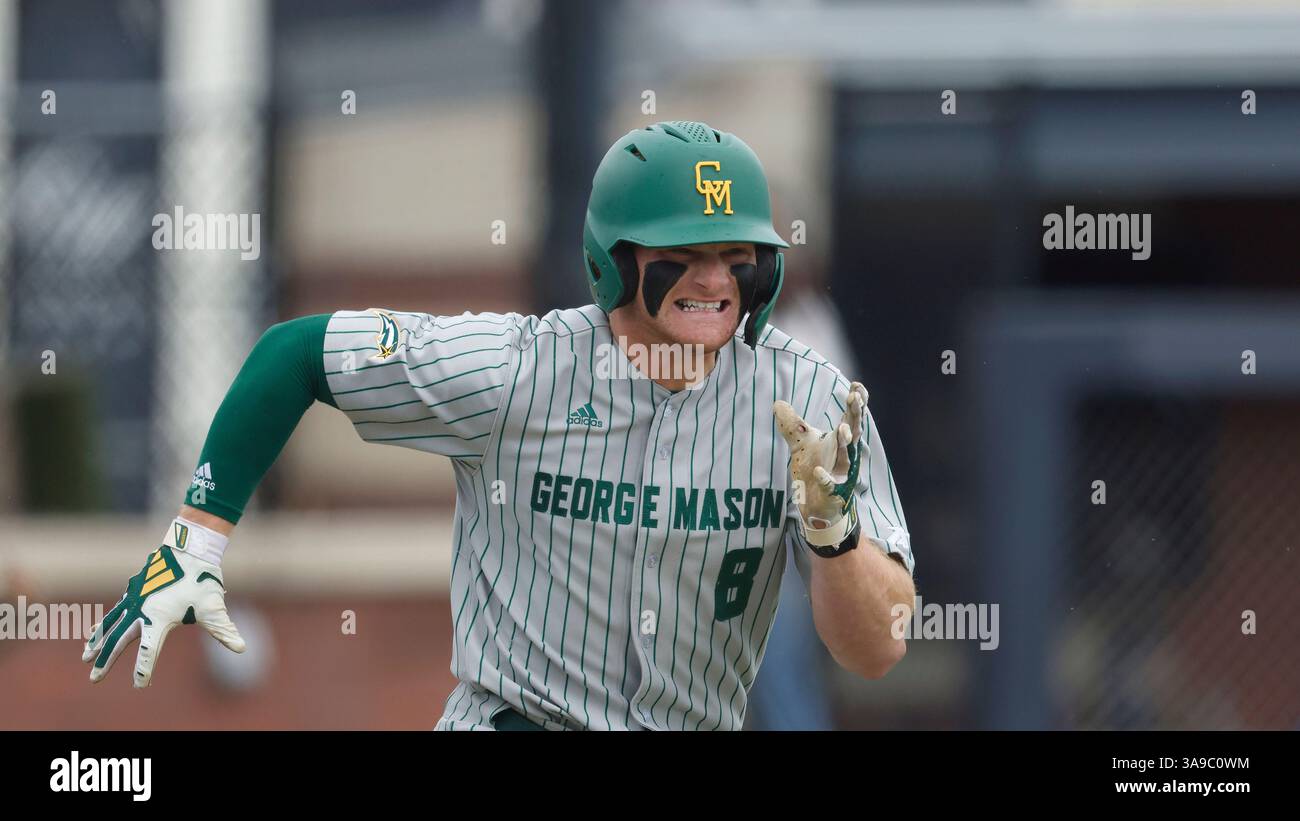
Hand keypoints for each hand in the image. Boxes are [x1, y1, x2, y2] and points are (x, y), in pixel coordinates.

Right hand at [82, 520, 244, 686]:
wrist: (189, 548)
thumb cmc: (202, 580)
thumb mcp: (214, 607)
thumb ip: (224, 630)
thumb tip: (242, 648)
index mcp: (160, 618)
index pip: (149, 650)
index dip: (144, 669)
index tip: (140, 685)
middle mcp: (143, 610)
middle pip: (119, 641)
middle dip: (107, 661)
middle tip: (94, 679)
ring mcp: (135, 599)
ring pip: (111, 625)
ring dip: (98, 642)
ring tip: (87, 656)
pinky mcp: (133, 590)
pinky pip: (115, 610)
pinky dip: (104, 623)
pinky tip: (96, 629)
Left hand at [774, 381, 867, 529]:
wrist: (817, 506)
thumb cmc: (815, 469)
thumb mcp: (802, 444)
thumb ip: (792, 425)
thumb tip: (777, 402)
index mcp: (840, 441)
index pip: (852, 419)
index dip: (857, 404)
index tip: (857, 386)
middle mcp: (845, 456)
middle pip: (854, 433)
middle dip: (855, 416)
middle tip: (855, 398)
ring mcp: (841, 475)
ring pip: (847, 458)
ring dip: (846, 443)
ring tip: (842, 429)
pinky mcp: (832, 494)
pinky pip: (829, 486)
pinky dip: (825, 479)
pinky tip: (818, 472)